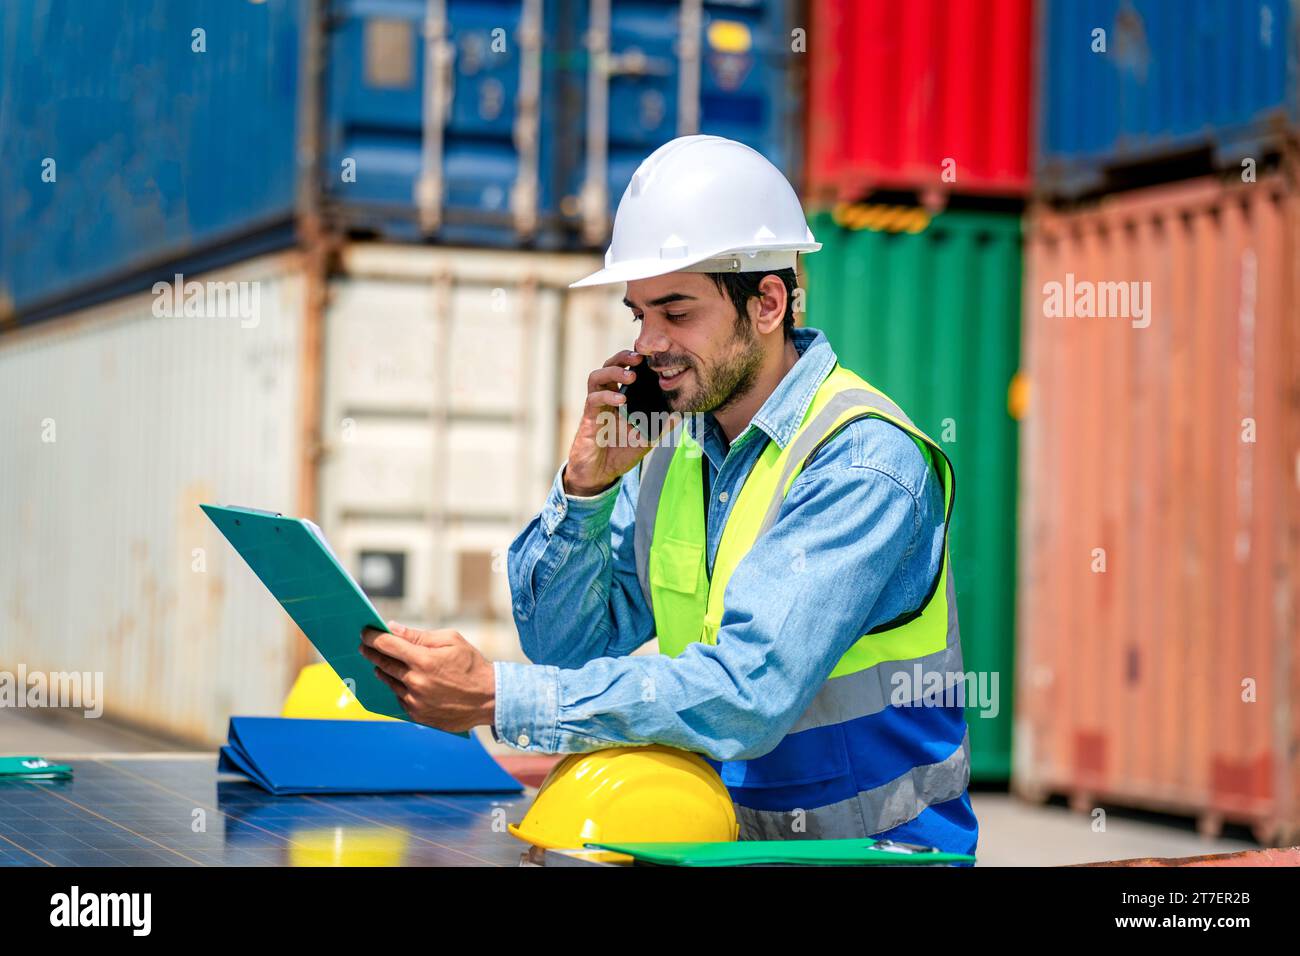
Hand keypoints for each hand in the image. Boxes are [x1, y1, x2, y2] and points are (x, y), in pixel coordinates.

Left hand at [359, 622, 495, 732]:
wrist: (489, 699)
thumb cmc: (472, 665)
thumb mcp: (451, 641)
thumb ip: (420, 636)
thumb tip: (393, 628)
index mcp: (424, 660)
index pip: (387, 645)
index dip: (372, 636)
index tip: (364, 632)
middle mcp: (416, 682)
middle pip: (383, 664)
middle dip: (371, 652)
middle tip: (364, 646)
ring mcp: (415, 700)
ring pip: (388, 682)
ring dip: (382, 671)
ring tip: (380, 663)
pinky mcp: (418, 714)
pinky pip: (399, 698)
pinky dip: (397, 688)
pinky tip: (400, 681)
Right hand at [563, 350, 673, 495]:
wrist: (600, 473)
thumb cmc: (620, 452)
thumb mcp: (646, 438)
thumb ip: (660, 426)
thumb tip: (679, 415)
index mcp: (620, 397)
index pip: (624, 369)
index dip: (634, 358)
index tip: (650, 355)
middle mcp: (606, 397)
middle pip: (609, 365)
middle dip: (623, 357)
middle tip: (639, 358)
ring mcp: (596, 406)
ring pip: (597, 377)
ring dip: (614, 371)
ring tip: (631, 375)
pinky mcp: (588, 417)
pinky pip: (593, 399)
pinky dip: (607, 395)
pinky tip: (621, 398)